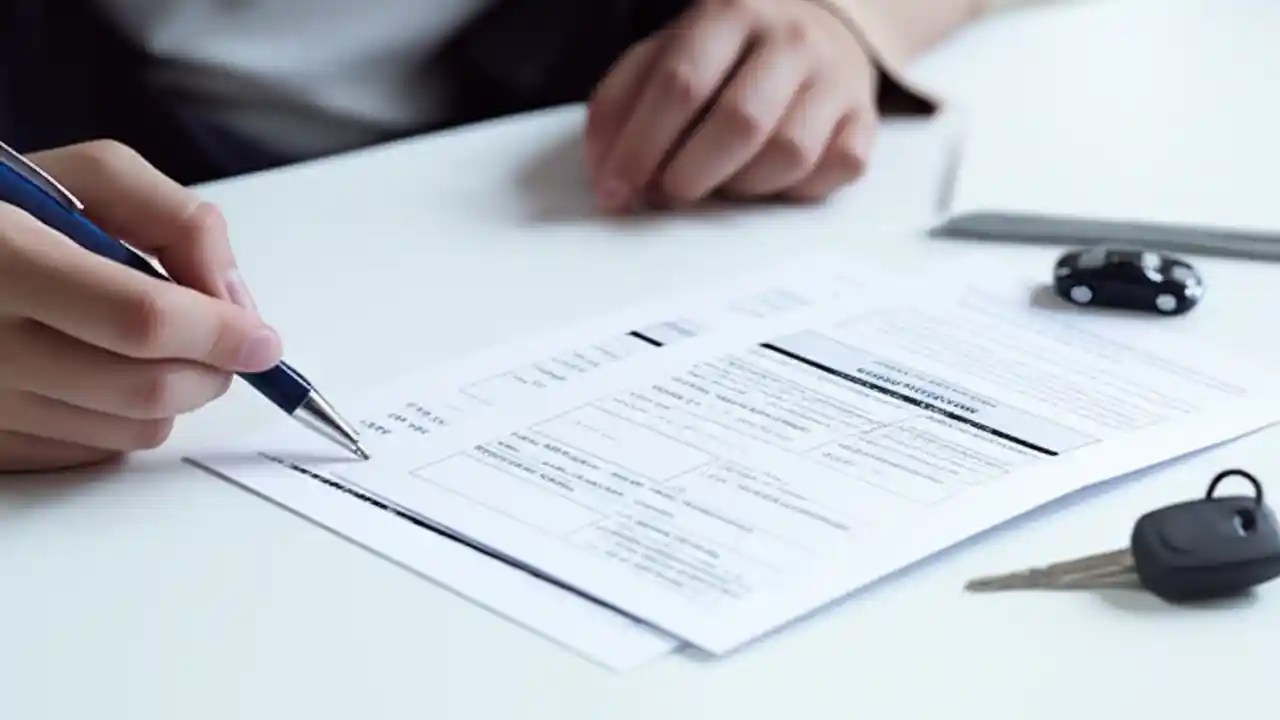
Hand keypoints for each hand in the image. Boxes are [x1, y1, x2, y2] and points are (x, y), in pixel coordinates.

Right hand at [0, 141, 281, 471]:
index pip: (142, 319)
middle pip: (145, 388)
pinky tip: (103, 369)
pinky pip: (94, 452)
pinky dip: (125, 417)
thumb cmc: (10, 211)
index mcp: (5, 257)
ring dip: (175, 394)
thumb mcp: (87, 178)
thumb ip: (176, 223)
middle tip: (224, 344)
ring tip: (155, 346)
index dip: (218, 333)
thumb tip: (233, 302)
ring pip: (131, 430)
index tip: (261, 340)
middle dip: (211, 369)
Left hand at [585, 0, 879, 211]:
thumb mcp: (664, 55)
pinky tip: (770, 179)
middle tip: (669, 194)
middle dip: (691, 175)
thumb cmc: (726, 54)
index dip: (641, 148)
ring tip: (719, 181)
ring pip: (787, 156)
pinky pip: (832, 172)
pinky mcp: (865, 120)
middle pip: (739, 122)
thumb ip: (622, 103)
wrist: (817, 28)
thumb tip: (605, 171)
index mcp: (730, 11)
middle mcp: (790, 39)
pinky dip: (794, 191)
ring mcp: (835, 79)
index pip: (680, 84)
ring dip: (741, 187)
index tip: (616, 191)